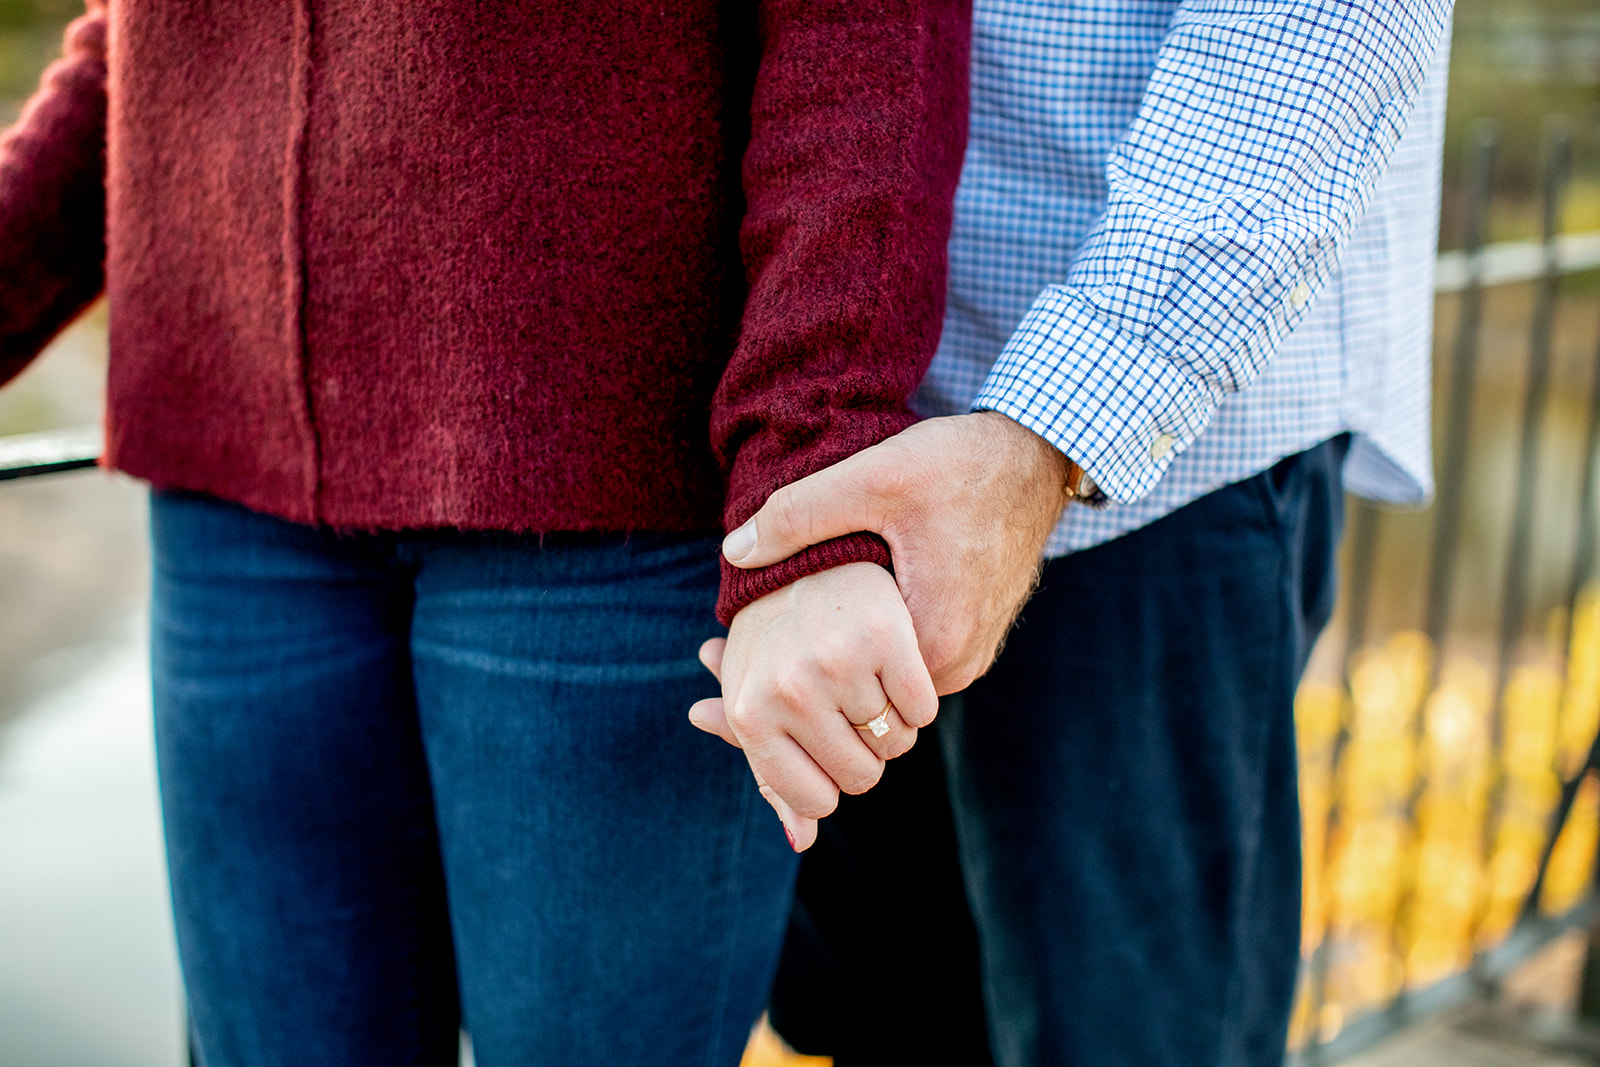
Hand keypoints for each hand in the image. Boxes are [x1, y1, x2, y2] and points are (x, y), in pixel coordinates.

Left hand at [688, 562, 936, 850]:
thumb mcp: (756, 700)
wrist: (810, 550)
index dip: (831, 785)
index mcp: (752, 714)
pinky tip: (895, 667)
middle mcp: (790, 691)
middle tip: (850, 708)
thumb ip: (773, 771)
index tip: (828, 747)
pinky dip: (919, 699)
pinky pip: (924, 709)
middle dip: (865, 754)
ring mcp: (837, 663)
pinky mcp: (885, 634)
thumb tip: (802, 839)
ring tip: (870, 682)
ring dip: (894, 725)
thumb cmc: (777, 637)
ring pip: (897, 745)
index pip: (814, 800)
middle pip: (861, 777)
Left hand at [720, 411, 1071, 693]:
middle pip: (862, 695)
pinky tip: (836, 619)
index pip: (844, 692)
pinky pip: (907, 664)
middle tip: (745, 645)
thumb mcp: (874, 477)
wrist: (1036, 458)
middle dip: (808, 675)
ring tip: (785, 631)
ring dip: (842, 661)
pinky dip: (871, 650)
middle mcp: (958, 665)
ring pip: (884, 682)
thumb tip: (733, 552)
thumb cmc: (961, 465)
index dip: (789, 674)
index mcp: (933, 639)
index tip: (739, 657)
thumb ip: (800, 515)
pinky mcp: (973, 641)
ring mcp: (969, 658)